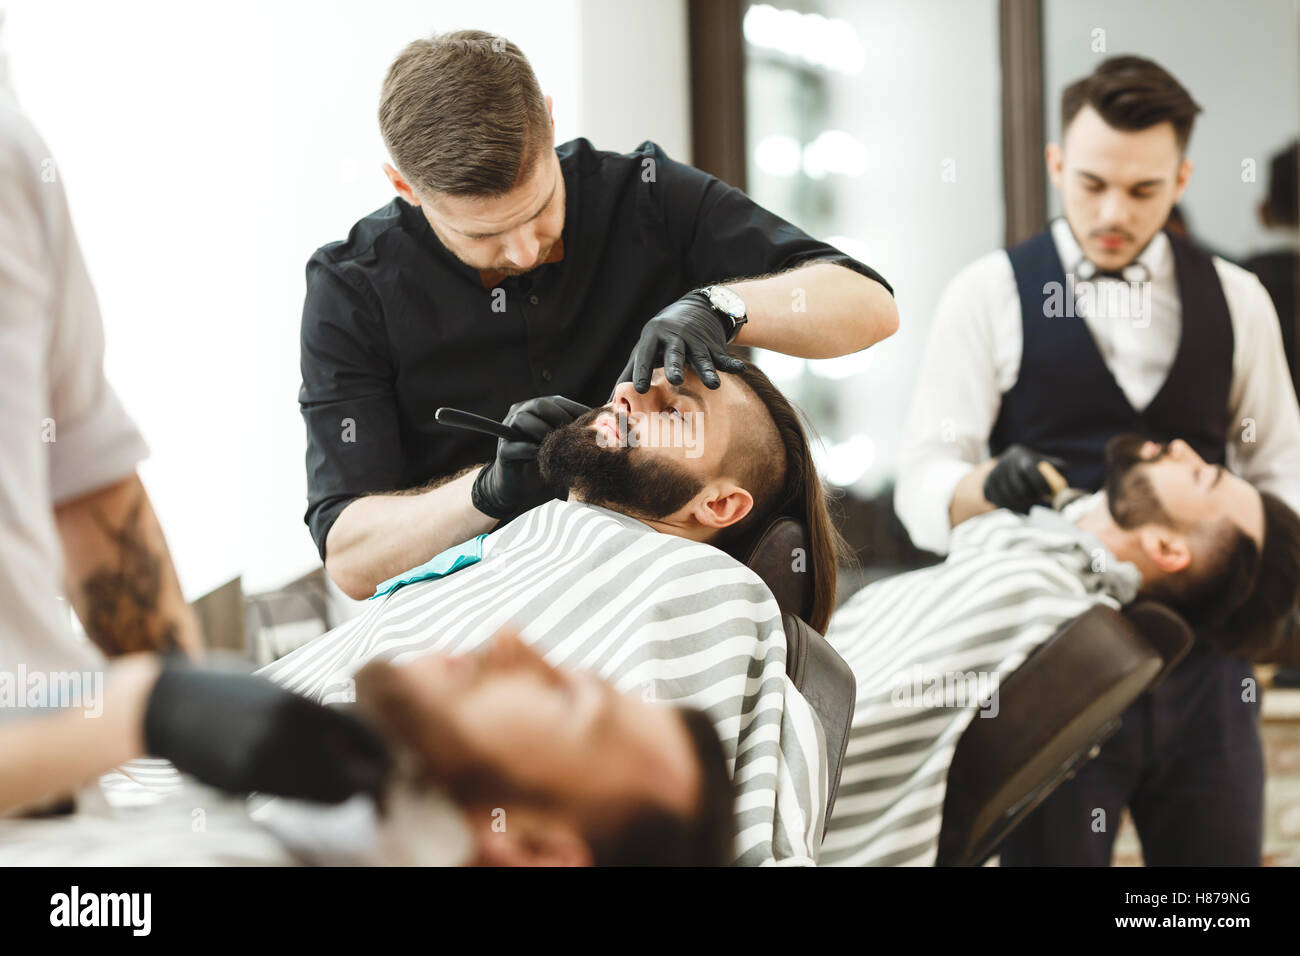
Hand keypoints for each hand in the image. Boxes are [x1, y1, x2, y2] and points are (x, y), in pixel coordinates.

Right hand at [143, 658, 390, 802]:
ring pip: (321, 792)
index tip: (389, 762)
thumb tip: (356, 741)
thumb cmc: (227, 692)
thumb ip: (310, 714)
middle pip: (347, 772)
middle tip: (380, 789)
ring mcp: (258, 761)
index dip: (380, 751)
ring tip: (351, 792)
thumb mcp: (274, 691)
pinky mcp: (239, 783)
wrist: (165, 703)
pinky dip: (311, 796)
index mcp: (296, 703)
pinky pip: (290, 796)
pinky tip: (317, 791)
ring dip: (341, 795)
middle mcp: (281, 733)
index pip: (358, 733)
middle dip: (369, 782)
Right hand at [470, 395, 590, 518]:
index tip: (595, 423)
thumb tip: (610, 415)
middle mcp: (520, 414)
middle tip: (576, 436)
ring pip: (525, 421)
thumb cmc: (547, 462)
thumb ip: (578, 429)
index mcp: (536, 408)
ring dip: (545, 433)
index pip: (558, 402)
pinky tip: (544, 460)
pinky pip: (516, 446)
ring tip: (559, 449)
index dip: (576, 410)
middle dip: (560, 418)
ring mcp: (508, 430)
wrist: (521, 487)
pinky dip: (532, 451)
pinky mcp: (503, 451)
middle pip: (540, 405)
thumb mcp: (564, 443)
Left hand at [617, 291, 745, 392]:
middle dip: (675, 365)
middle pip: (675, 352)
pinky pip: (722, 356)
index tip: (638, 389)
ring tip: (714, 385)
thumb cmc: (661, 338)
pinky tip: (738, 370)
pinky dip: (730, 363)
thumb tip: (609, 402)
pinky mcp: (713, 345)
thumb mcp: (644, 349)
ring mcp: (696, 340)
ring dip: (707, 370)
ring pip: (701, 357)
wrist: (695, 308)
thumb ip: (628, 374)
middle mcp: (674, 336)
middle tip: (675, 379)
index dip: (642, 371)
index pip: (645, 355)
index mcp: (652, 336)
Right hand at [983, 445, 1069, 513]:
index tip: (1048, 494)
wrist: (1007, 466)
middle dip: (1031, 497)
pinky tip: (1018, 505)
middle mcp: (1004, 463)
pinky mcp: (987, 486)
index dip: (1040, 484)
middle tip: (1037, 498)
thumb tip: (1061, 483)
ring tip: (1028, 503)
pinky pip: (1001, 503)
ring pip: (1010, 498)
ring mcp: (994, 474)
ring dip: (1022, 505)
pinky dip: (1011, 508)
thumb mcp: (1046, 463)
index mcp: (1020, 455)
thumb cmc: (1034, 467)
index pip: (1029, 469)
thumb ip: (1058, 469)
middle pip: (1019, 488)